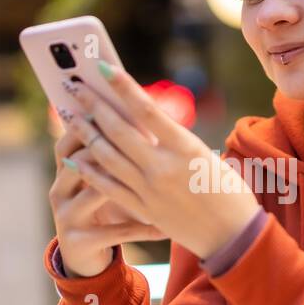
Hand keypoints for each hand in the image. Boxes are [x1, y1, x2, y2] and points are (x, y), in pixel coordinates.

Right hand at [49, 124, 166, 277]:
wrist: (82, 253)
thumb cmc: (98, 207)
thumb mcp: (97, 180)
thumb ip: (109, 153)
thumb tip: (139, 117)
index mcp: (64, 172)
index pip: (67, 142)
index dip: (89, 127)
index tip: (119, 113)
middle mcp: (60, 191)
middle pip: (75, 163)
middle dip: (105, 150)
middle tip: (138, 143)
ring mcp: (67, 217)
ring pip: (92, 195)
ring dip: (122, 186)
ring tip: (147, 181)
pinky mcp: (80, 241)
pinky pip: (115, 232)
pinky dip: (142, 229)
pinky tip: (165, 229)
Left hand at [56, 63, 261, 259]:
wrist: (233, 236)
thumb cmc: (227, 190)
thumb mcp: (204, 155)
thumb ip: (172, 139)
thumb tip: (140, 120)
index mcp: (186, 148)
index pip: (147, 109)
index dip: (123, 86)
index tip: (103, 68)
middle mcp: (164, 167)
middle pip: (119, 130)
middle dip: (93, 104)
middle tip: (74, 85)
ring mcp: (150, 190)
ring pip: (107, 156)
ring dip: (85, 133)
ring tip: (70, 115)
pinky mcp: (143, 210)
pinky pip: (108, 187)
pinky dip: (89, 171)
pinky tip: (74, 159)